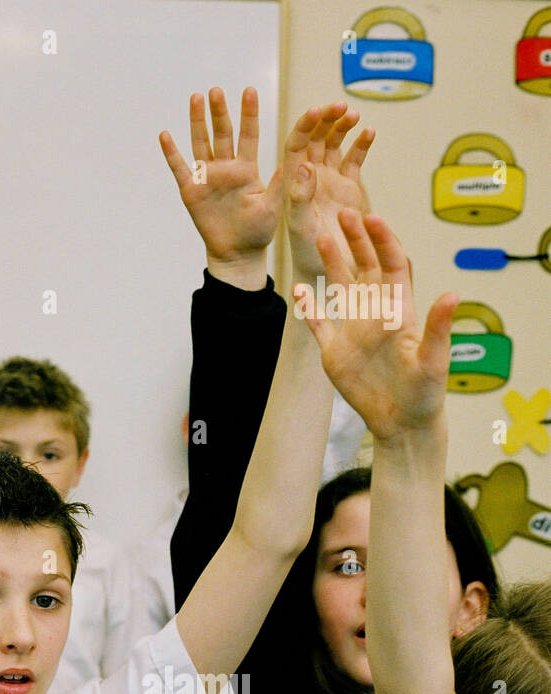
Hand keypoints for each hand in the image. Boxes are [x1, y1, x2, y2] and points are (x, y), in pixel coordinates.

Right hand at [159, 87, 280, 285]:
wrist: (237, 254)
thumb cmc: (258, 231)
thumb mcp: (275, 206)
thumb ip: (283, 183)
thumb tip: (300, 161)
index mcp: (247, 169)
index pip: (248, 135)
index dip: (248, 114)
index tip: (249, 91)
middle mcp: (226, 169)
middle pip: (222, 134)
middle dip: (219, 111)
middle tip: (216, 90)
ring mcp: (207, 178)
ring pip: (201, 143)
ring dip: (197, 121)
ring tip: (196, 98)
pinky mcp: (191, 192)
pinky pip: (179, 168)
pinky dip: (172, 153)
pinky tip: (165, 135)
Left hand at [283, 102, 373, 277]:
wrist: (331, 266)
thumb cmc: (309, 249)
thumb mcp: (301, 223)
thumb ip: (300, 195)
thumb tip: (304, 164)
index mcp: (293, 181)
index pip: (296, 145)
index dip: (305, 126)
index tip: (317, 110)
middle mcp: (309, 176)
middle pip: (315, 138)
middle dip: (325, 119)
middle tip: (340, 105)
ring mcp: (329, 179)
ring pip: (334, 144)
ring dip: (342, 127)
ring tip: (353, 115)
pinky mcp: (348, 186)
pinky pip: (353, 159)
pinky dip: (361, 144)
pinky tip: (369, 132)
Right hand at [300, 210, 453, 439]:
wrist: (402, 423)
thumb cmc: (426, 393)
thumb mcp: (435, 360)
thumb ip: (438, 327)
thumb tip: (452, 295)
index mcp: (399, 310)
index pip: (391, 266)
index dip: (382, 242)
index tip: (371, 219)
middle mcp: (376, 313)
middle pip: (365, 267)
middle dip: (356, 239)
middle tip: (343, 213)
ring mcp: (354, 330)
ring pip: (341, 287)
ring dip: (331, 262)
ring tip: (320, 236)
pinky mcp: (335, 352)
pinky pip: (319, 324)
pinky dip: (308, 307)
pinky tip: (298, 290)